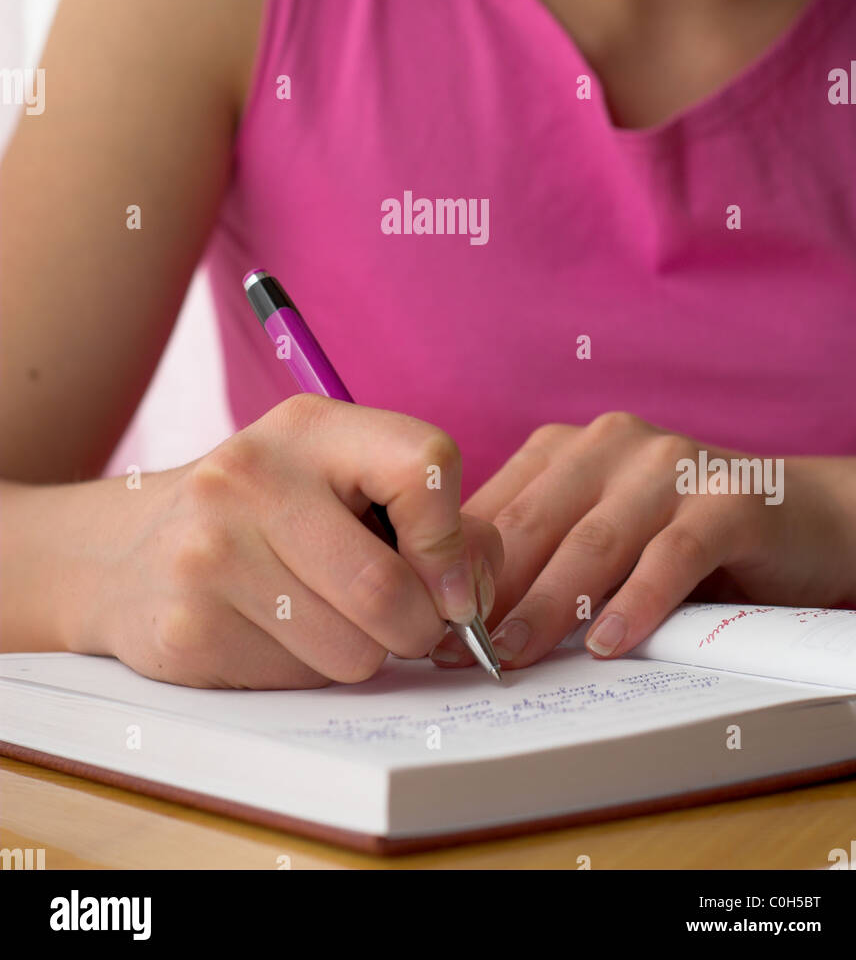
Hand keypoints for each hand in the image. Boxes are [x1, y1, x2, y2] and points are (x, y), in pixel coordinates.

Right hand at [67, 394, 502, 687]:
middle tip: (400, 622)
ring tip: (320, 617)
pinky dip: (306, 673)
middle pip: (392, 590)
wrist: (126, 552)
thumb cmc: (270, 519)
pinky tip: (270, 634)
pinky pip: (299, 680)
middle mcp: (253, 475)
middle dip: (418, 628)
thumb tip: (475, 598)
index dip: (456, 540)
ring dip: (361, 655)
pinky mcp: (190, 624)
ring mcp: (212, 549)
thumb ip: (430, 521)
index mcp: (310, 427)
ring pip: (354, 651)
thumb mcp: (342, 483)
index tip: (451, 580)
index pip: (425, 463)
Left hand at [429, 411, 852, 670]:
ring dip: (550, 603)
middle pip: (537, 524)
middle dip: (492, 593)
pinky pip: (673, 553)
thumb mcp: (601, 535)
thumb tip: (455, 618)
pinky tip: (607, 644)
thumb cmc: (681, 539)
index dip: (458, 569)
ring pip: (596, 540)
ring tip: (513, 654)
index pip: (498, 509)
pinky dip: (637, 600)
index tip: (426, 624)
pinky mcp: (728, 498)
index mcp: (568, 448)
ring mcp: (672, 465)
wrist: (801, 520)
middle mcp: (614, 443)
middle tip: (457, 651)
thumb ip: (541, 556)